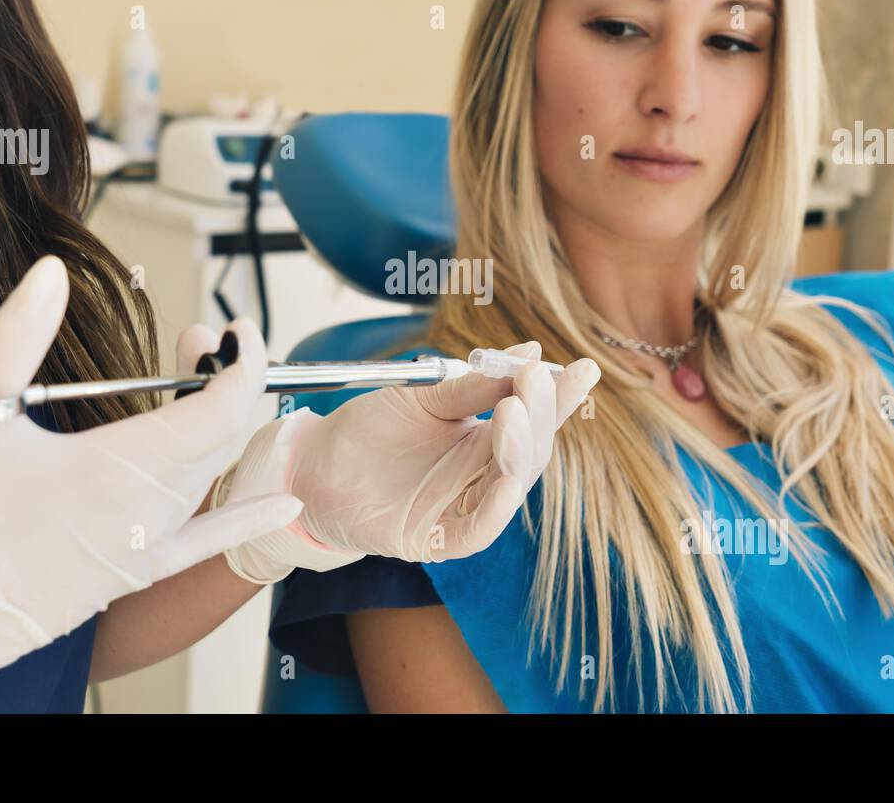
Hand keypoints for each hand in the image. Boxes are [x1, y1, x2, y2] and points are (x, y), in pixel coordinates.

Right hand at [0, 257, 301, 711]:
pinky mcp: (141, 572)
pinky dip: (250, 514)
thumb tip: (50, 272)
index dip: (243, 362)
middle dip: (224, 380)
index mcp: (123, 466)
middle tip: (198, 343)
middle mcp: (153, 509)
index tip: (237, 328)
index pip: (221, 407)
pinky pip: (213, 540)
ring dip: (218, 425)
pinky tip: (285, 504)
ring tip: (195, 381)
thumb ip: (16, 333)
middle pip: (223, 434)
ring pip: (214, 473)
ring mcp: (152, 545)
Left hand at [172, 324, 598, 582]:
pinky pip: (480, 527)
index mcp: (483, 440)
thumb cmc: (366, 432)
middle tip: (533, 378)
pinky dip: (497, 502)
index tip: (583, 368)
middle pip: (531, 449)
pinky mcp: (438, 539)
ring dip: (521, 448)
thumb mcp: (425, 398)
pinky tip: (506, 469)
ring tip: (515, 407)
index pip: (533, 418)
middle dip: (540, 413)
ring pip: (512, 484)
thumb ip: (474, 385)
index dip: (559, 397)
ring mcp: (462, 508)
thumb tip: (530, 353)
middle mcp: (481, 475)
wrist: (310, 465)